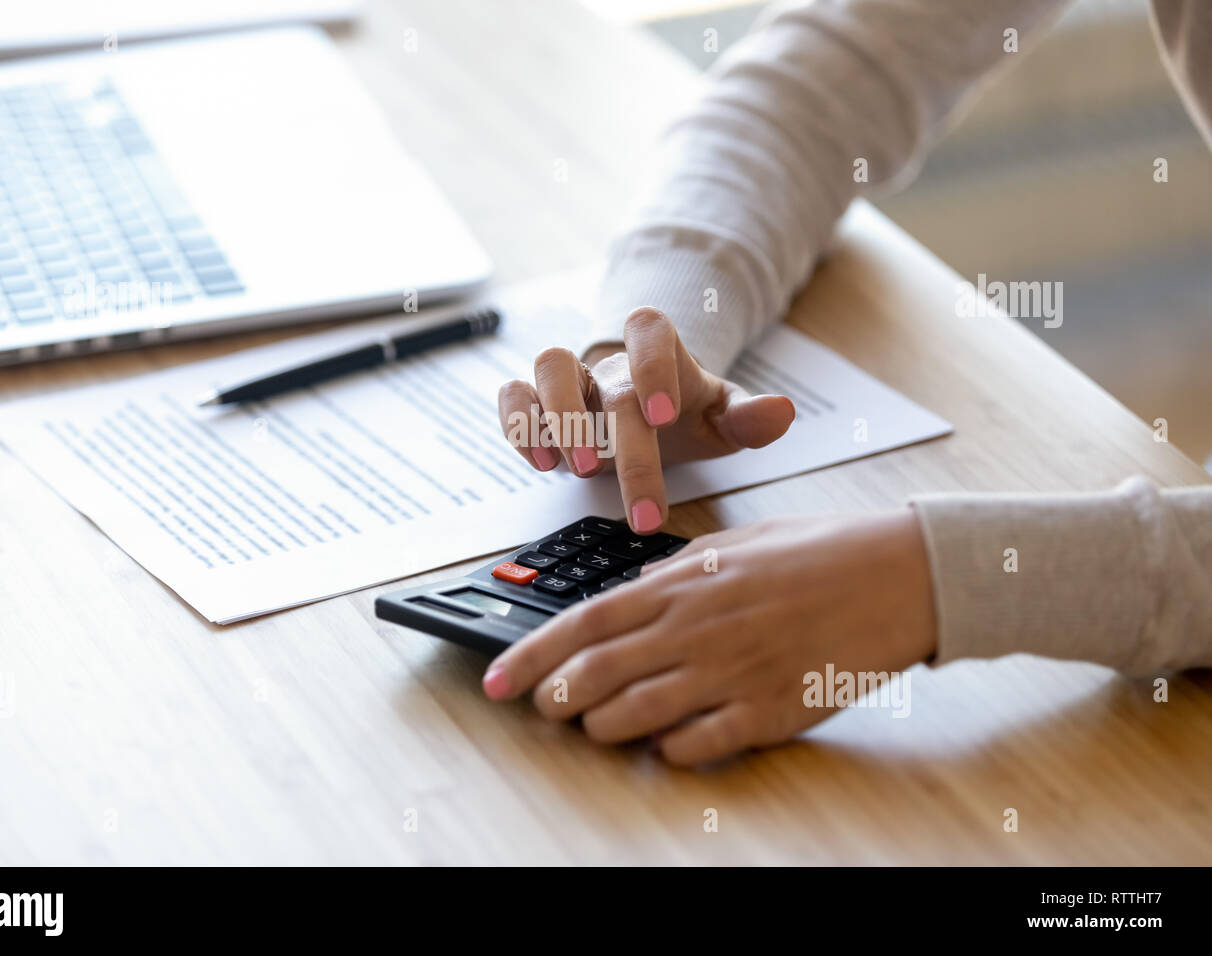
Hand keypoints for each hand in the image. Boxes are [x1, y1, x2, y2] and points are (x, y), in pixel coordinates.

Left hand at [481, 510, 937, 766]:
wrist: (899, 575)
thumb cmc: (820, 552)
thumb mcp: (736, 542)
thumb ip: (676, 569)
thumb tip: (631, 592)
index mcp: (683, 583)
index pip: (583, 623)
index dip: (530, 657)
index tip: (497, 679)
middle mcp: (696, 629)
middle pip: (595, 676)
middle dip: (554, 699)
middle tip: (543, 708)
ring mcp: (730, 673)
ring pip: (633, 718)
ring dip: (603, 728)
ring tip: (600, 725)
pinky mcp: (768, 713)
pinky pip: (694, 746)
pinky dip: (668, 749)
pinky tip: (669, 740)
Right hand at [497, 307, 795, 532]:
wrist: (645, 408)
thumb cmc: (685, 412)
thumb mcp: (722, 417)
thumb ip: (749, 417)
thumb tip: (783, 412)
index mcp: (660, 352)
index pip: (650, 329)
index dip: (652, 364)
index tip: (665, 415)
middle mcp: (611, 363)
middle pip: (607, 382)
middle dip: (622, 445)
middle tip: (640, 506)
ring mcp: (571, 380)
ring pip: (546, 367)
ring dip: (559, 420)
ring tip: (582, 471)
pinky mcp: (537, 402)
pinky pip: (513, 398)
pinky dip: (519, 426)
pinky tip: (541, 463)